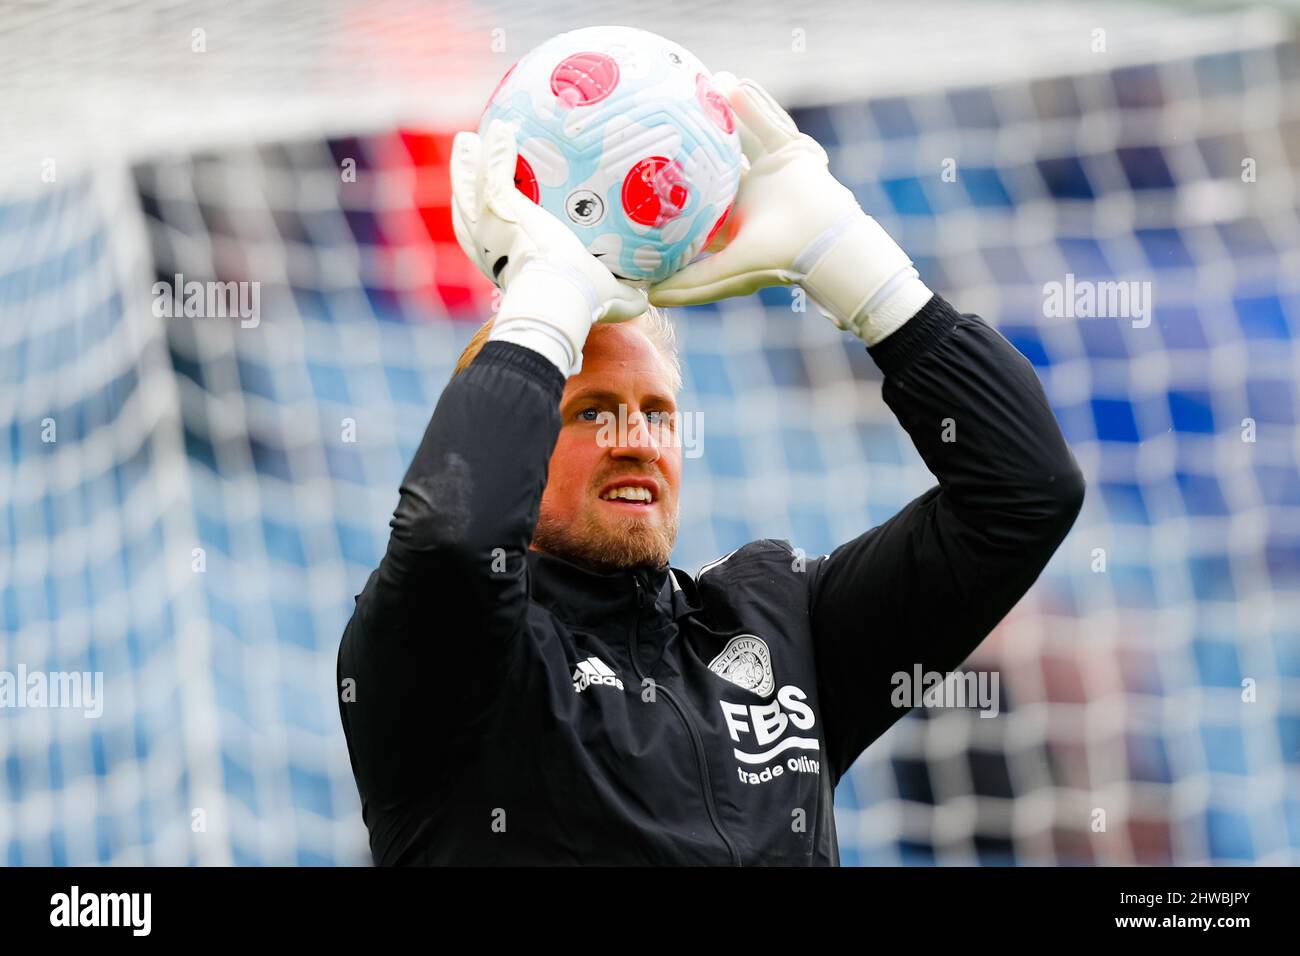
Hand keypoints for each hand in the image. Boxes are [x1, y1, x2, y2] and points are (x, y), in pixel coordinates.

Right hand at [451, 119, 647, 373]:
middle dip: (463, 190)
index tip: (492, 214)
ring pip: (467, 190)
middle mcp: (491, 247)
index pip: (491, 244)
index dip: (488, 229)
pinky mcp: (501, 207)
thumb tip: (647, 299)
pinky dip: (495, 152)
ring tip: (467, 140)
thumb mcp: (607, 300)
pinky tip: (500, 127)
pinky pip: (494, 174)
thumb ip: (625, 296)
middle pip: (467, 214)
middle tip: (467, 166)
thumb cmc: (580, 304)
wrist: (561, 296)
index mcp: (510, 266)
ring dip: (465, 166)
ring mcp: (490, 226)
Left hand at [647, 74, 929, 345]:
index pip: (700, 197)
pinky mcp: (793, 153)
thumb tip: (647, 297)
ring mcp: (774, 171)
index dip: (677, 180)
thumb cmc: (775, 260)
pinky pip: (770, 123)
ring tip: (705, 87)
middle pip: (720, 159)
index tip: (650, 160)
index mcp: (734, 220)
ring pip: (744, 136)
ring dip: (727, 114)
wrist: (823, 244)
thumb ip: (688, 285)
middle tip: (674, 114)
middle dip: (701, 138)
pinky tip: (736, 84)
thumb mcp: (724, 275)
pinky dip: (756, 105)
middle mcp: (752, 194)